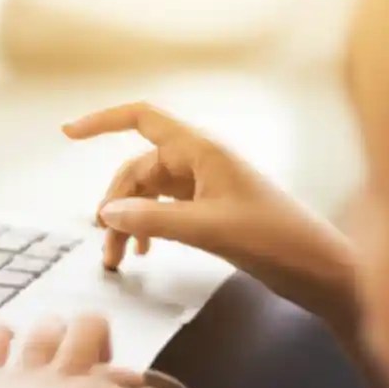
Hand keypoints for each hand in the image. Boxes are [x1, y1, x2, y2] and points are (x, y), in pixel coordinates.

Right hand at [64, 102, 358, 321]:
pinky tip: (143, 252)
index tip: (68, 134)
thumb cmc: (276, 240)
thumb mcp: (209, 229)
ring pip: (149, 193)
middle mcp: (201, 160)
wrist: (320, 270)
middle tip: (104, 246)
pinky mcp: (212, 208)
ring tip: (118, 259)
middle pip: (138, 168)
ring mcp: (206, 184)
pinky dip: (148, 226)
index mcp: (203, 149)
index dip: (103, 120)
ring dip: (128, 221)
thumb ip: (154, 219)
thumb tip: (106, 212)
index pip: (142, 118)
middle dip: (115, 203)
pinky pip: (166, 209)